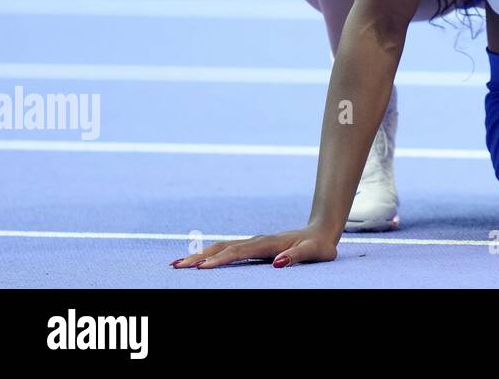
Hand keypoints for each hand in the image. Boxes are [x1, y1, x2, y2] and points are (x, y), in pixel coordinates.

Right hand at [171, 224, 338, 269]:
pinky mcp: (252, 245)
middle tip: (178, 267)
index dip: (221, 259)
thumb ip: (297, 256)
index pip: (240, 252)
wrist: (321, 230)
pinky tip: (196, 260)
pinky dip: (210, 253)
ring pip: (222, 247)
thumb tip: (277, 264)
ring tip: (178, 264)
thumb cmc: (318, 245)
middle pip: (224, 248)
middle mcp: (257, 240)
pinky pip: (227, 249)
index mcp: (269, 243)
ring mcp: (253, 242)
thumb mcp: (314, 252)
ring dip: (200, 254)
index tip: (203, 268)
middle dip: (200, 257)